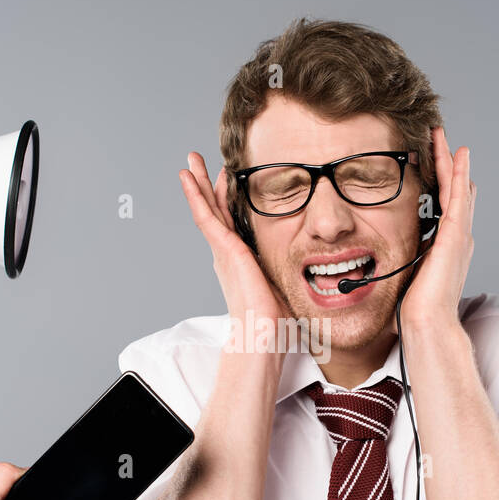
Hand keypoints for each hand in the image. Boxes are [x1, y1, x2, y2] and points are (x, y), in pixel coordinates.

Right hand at [179, 152, 288, 322]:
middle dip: (207, 186)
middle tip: (196, 164)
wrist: (263, 336)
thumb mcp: (283, 285)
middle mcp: (227, 255)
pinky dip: (197, 196)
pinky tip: (189, 179)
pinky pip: (207, 217)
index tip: (226, 178)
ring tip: (190, 163)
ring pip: (208, 210)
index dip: (226, 199)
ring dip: (198, 185)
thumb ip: (287, 271)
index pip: (230, 222)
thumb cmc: (273, 322)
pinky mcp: (225, 251)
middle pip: (215, 211)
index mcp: (240, 262)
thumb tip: (309, 268)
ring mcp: (223, 252)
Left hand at [399, 127, 475, 329]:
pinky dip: (459, 174)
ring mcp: (459, 236)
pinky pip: (459, 197)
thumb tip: (370, 267)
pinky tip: (458, 154)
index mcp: (444, 247)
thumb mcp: (403, 277)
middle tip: (439, 139)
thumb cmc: (413, 311)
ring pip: (458, 188)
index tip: (426, 161)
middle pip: (453, 191)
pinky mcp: (456, 237)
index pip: (443, 205)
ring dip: (451, 161)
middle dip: (446, 164)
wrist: (426, 324)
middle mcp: (457, 238)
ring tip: (445, 137)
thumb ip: (396, 264)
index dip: (437, 182)